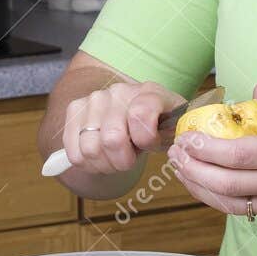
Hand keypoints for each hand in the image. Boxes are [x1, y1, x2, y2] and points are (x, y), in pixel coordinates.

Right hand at [60, 80, 187, 175]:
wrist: (132, 115)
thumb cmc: (157, 127)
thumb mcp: (175, 131)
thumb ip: (180, 134)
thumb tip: (181, 142)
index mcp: (150, 93)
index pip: (141, 115)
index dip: (146, 140)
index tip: (150, 144)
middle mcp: (119, 91)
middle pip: (111, 139)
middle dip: (122, 160)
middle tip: (129, 159)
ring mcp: (94, 99)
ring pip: (90, 150)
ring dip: (104, 164)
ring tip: (114, 156)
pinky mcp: (74, 110)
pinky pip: (74, 152)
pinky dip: (88, 163)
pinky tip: (100, 155)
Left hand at [165, 83, 256, 225]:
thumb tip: (255, 89)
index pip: (238, 155)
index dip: (205, 148)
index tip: (185, 138)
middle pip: (226, 184)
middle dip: (193, 170)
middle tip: (174, 154)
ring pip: (229, 203)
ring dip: (199, 188)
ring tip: (182, 171)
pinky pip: (245, 210)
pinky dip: (221, 198)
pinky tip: (207, 185)